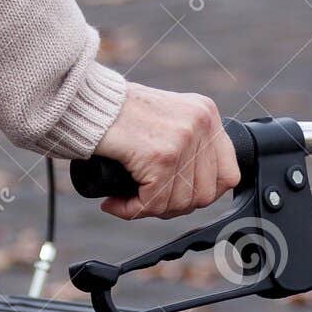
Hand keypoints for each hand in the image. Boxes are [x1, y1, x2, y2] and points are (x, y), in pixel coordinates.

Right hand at [91, 82, 240, 219]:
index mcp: (206, 113)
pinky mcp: (161, 156)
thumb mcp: (166, 118)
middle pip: (204, 194)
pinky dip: (132, 210)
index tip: (178, 197)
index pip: (228, 173)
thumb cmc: (114, 113)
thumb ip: (186, 143)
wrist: (83, 100)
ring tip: (128, 202)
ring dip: (150, 210)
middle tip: (147, 203)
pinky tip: (116, 203)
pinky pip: (154, 202)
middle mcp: (201, 123)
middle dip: (173, 207)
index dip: (203, 194)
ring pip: (179, 202)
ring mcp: (183, 139)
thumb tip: (193, 189)